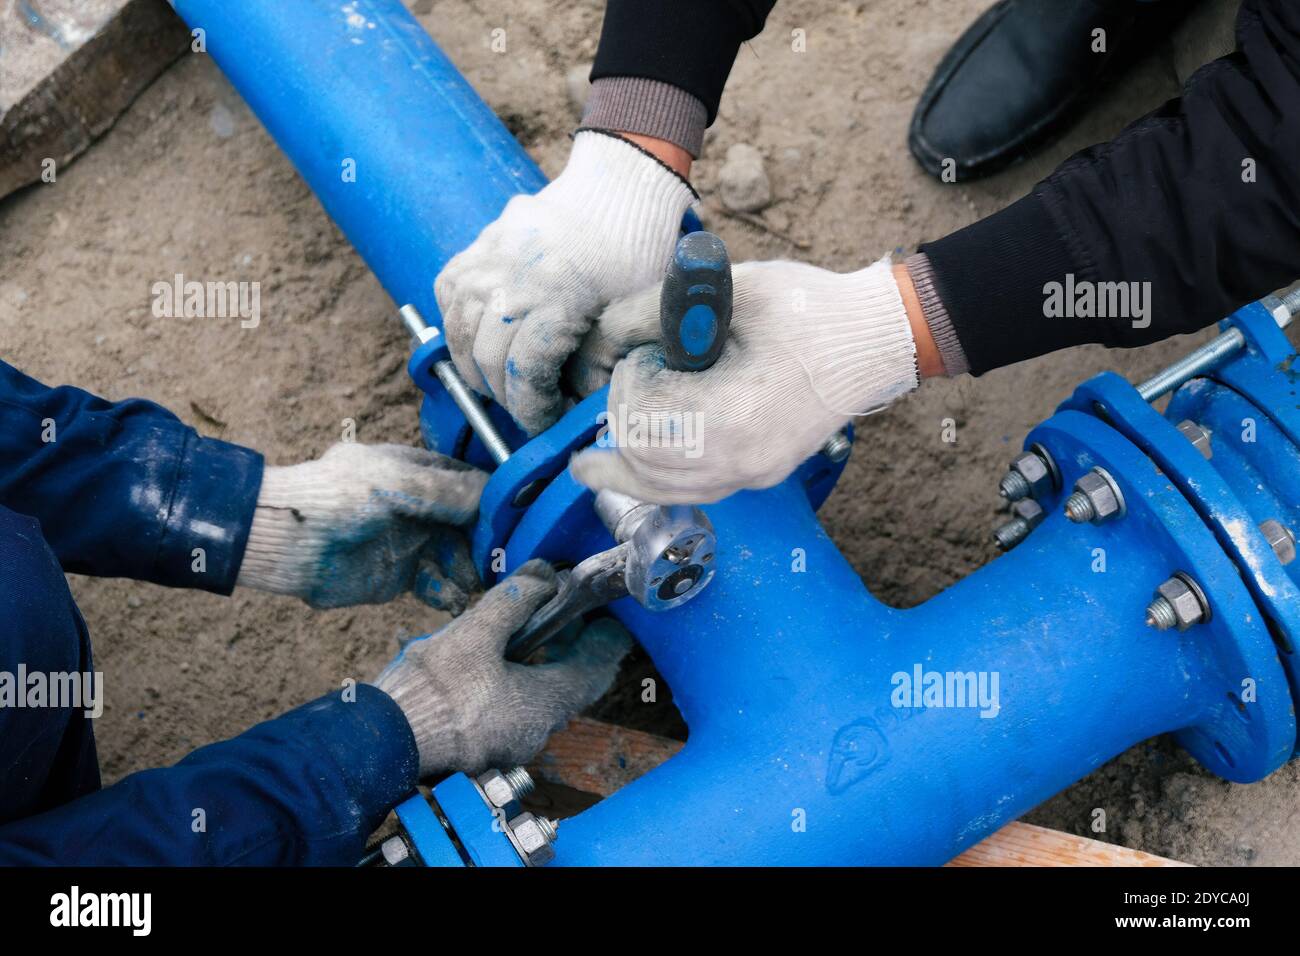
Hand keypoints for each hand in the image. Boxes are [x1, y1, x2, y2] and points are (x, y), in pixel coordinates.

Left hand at [236, 442, 485, 611]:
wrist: (288, 543)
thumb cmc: (336, 499)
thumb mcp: (397, 484)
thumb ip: (449, 492)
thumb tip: (494, 496)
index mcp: (418, 472)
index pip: (470, 484)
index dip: (492, 503)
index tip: (511, 523)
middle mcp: (419, 506)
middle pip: (470, 525)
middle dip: (486, 543)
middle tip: (500, 561)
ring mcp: (410, 542)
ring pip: (458, 557)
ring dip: (470, 571)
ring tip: (472, 584)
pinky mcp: (400, 577)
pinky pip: (437, 585)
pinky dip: (448, 593)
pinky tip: (451, 599)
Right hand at [373, 560, 631, 776]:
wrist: (381, 742)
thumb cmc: (430, 692)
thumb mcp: (475, 631)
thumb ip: (515, 599)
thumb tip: (546, 575)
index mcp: (543, 704)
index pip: (595, 670)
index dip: (606, 642)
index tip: (610, 620)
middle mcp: (535, 732)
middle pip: (571, 686)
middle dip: (574, 650)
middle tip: (569, 617)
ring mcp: (509, 745)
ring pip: (542, 701)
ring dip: (543, 667)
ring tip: (529, 634)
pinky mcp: (484, 749)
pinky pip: (516, 712)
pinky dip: (518, 685)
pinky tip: (495, 665)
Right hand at [434, 130, 696, 435]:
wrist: (618, 192)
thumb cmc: (635, 257)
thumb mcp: (632, 316)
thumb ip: (601, 365)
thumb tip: (576, 411)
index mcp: (557, 298)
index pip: (522, 375)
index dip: (531, 411)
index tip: (545, 422)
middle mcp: (512, 279)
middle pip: (487, 360)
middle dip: (506, 397)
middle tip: (527, 408)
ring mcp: (489, 258)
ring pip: (459, 331)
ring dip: (476, 367)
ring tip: (500, 382)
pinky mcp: (477, 244)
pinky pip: (447, 293)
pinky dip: (456, 323)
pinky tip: (478, 340)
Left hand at [569, 258, 920, 502]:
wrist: (874, 341)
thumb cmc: (807, 309)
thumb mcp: (728, 291)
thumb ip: (653, 310)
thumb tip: (604, 338)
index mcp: (730, 415)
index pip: (640, 415)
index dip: (629, 379)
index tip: (645, 351)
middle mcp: (739, 460)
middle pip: (643, 459)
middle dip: (620, 418)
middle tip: (633, 379)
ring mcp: (752, 475)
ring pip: (663, 489)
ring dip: (625, 468)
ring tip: (592, 462)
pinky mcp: (761, 475)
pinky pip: (694, 492)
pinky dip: (657, 482)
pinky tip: (634, 473)